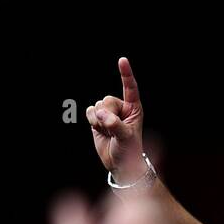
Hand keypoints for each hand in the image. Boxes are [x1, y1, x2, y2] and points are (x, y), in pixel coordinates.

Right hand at [87, 57, 146, 181]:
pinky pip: (89, 112)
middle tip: (114, 130)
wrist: (120, 163)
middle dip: (107, 116)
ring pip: (96, 106)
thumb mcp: (126, 137)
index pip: (130, 88)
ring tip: (109, 132)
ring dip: (99, 122)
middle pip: (106, 100)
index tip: (122, 60)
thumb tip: (101, 114)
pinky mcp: (97, 118)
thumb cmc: (129, 150)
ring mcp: (108, 112)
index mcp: (134, 108)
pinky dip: (92, 122)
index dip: (125, 74)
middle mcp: (121, 108)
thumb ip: (115, 124)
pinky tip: (101, 131)